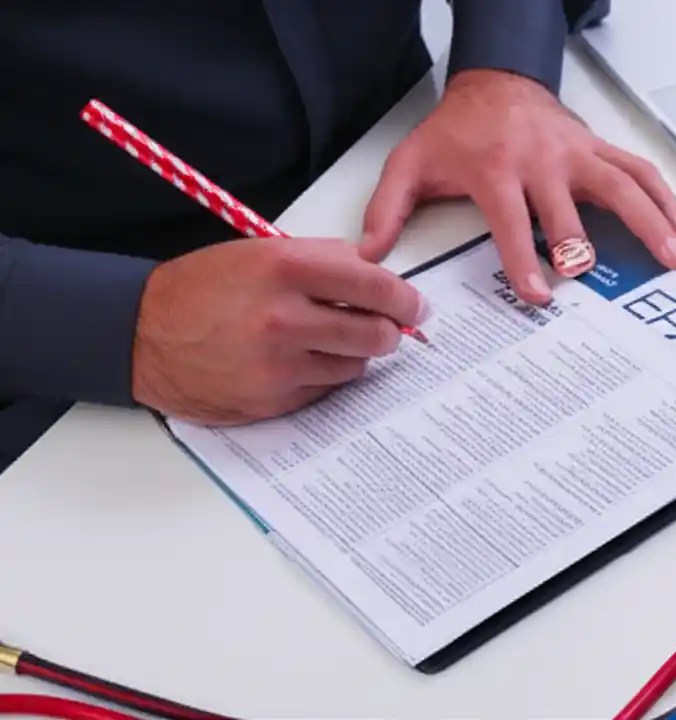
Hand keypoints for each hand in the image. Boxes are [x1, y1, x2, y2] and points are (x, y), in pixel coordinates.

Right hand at [132, 237, 428, 423]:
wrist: (141, 334)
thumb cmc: (202, 288)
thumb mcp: (261, 252)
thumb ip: (323, 260)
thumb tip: (376, 273)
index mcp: (287, 270)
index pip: (376, 287)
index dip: (405, 299)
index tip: (415, 305)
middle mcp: (285, 319)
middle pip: (377, 334)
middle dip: (387, 330)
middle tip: (382, 327)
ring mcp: (279, 365)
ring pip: (356, 365)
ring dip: (352, 353)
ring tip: (322, 339)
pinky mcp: (273, 399)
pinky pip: (326, 389)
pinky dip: (323, 375)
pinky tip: (297, 360)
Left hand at [361, 69, 675, 304]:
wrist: (495, 81)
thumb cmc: (460, 129)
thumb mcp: (413, 162)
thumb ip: (388, 208)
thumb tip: (370, 254)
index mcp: (498, 168)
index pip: (513, 220)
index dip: (523, 259)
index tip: (537, 293)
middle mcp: (542, 159)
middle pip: (569, 205)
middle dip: (579, 242)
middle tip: (591, 274)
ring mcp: (576, 153)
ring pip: (620, 184)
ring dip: (649, 219)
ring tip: (673, 254)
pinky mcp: (598, 149)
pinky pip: (638, 170)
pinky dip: (665, 197)